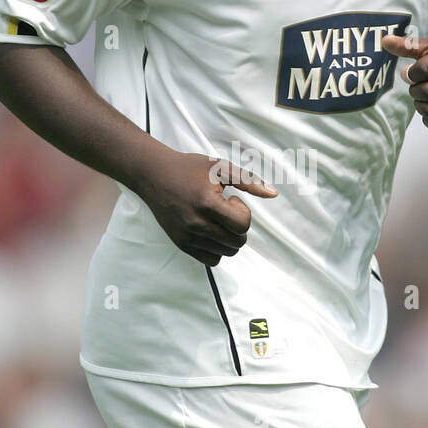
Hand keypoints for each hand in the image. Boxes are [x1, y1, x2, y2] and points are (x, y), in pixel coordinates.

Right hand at [135, 151, 277, 265]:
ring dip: (228, 237)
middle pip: (238, 242)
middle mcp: (196, 223)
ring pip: (227, 252)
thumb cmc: (189, 169)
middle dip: (238, 226)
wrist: (153, 175)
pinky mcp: (181, 245)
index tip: (231, 200)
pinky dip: (217, 248)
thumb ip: (249, 181)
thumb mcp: (220, 168)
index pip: (242, 225)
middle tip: (223, 209)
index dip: (243, 212)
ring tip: (215, 218)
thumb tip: (273, 194)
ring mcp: (188, 237)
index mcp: (207, 203)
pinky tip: (209, 230)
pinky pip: (212, 260)